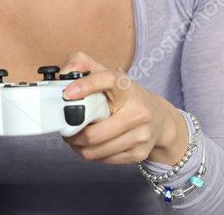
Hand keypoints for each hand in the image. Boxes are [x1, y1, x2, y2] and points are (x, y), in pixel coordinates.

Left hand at [60, 51, 187, 164]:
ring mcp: (140, 135)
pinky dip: (90, 153)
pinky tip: (89, 145)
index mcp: (127, 88)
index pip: (107, 80)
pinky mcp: (139, 153)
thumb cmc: (127, 97)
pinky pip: (104, 159)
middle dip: (72, 132)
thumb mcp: (108, 75)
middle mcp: (138, 112)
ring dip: (78, 145)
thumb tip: (63, 73)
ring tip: (74, 136)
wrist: (160, 120)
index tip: (67, 93)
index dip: (86, 86)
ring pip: (96, 149)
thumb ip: (83, 64)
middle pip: (95, 132)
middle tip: (65, 127)